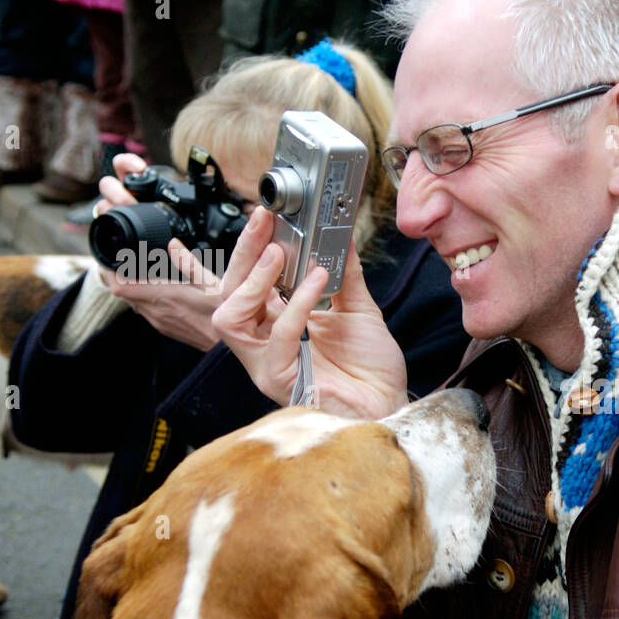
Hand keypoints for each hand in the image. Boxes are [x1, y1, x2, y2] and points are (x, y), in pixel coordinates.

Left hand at [93, 153, 224, 350]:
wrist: (228, 349)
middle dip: (113, 274)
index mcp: (162, 296)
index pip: (119, 285)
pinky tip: (153, 288)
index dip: (107, 269)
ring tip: (131, 270)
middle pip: (120, 292)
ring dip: (127, 286)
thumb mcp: (212, 284)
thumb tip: (173, 244)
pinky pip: (143, 309)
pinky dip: (140, 296)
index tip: (107, 256)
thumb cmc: (225, 318)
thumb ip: (189, 263)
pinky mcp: (164, 328)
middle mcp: (155, 311)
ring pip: (130, 301)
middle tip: (114, 258)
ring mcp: (158, 321)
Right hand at [211, 207, 407, 418]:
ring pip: (231, 317)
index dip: (244, 251)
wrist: (390, 402)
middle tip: (264, 223)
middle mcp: (265, 342)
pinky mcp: (279, 379)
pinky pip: (277, 336)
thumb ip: (344, 274)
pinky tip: (317, 282)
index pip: (245, 284)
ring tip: (280, 254)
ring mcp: (267, 362)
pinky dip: (297, 305)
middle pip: (228, 295)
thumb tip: (340, 236)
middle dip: (243, 254)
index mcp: (278, 323)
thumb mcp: (358, 309)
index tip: (262, 216)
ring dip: (254, 281)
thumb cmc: (371, 369)